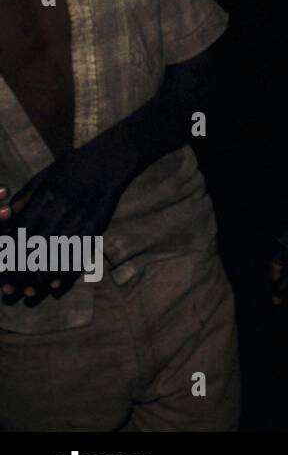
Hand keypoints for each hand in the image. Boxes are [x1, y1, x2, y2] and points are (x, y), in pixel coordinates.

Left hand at [0, 146, 126, 304]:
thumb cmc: (72, 166)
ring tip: (29, 295)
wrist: (109, 159)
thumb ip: (23, 199)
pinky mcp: (96, 225)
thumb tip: (5, 218)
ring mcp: (80, 219)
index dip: (7, 255)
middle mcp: (60, 211)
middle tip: (8, 292)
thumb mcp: (42, 177)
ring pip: (56, 255)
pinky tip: (58, 285)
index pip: (19, 233)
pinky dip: (68, 270)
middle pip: (35, 249)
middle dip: (20, 273)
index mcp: (43, 198)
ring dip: (42, 278)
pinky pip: (80, 252)